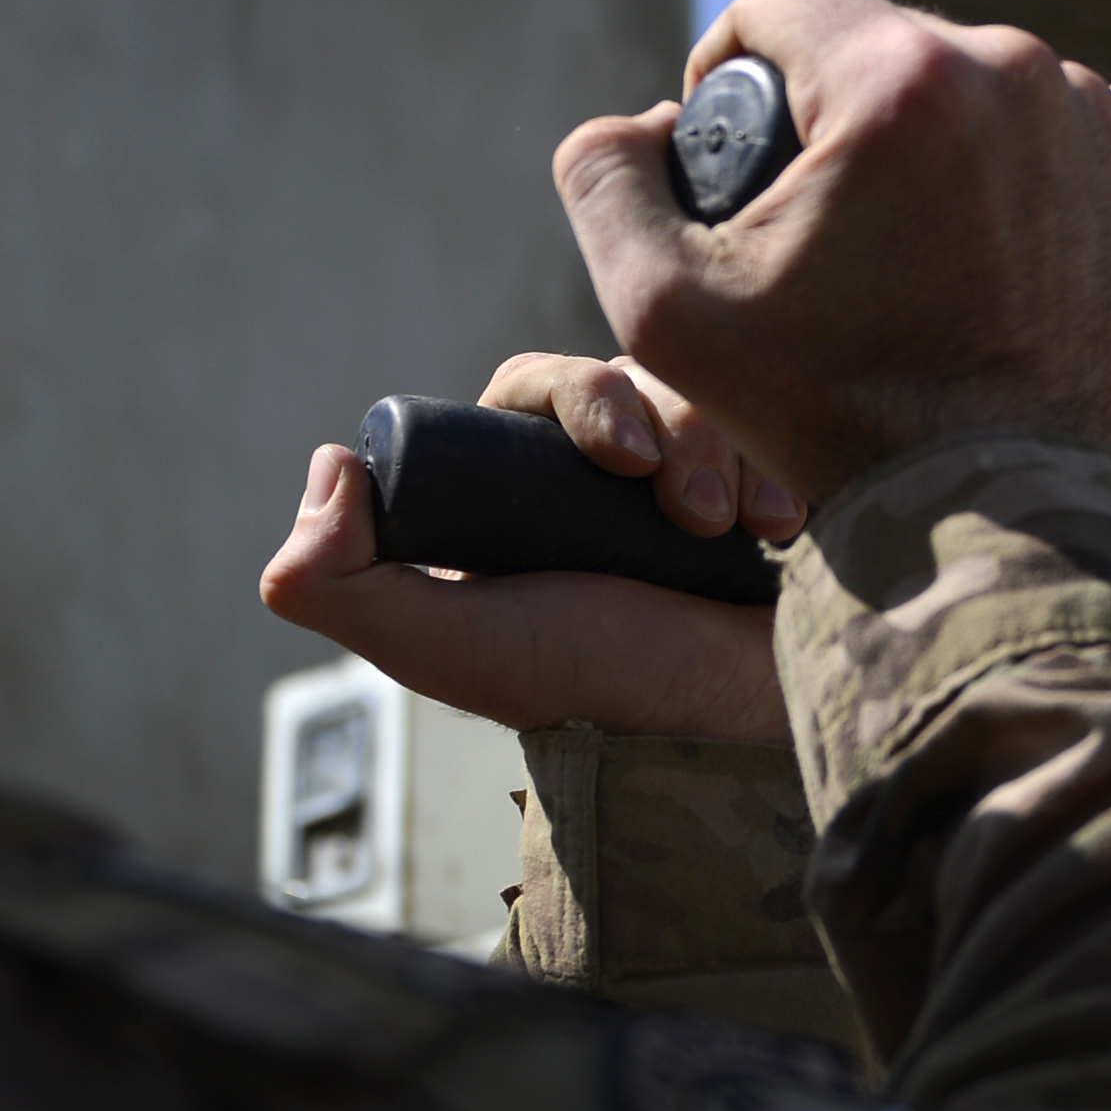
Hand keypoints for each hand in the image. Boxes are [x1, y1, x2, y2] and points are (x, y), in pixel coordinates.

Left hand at [256, 354, 791, 742]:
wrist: (731, 733)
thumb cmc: (590, 692)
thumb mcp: (442, 646)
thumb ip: (337, 581)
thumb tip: (332, 462)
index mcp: (502, 495)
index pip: (531, 386)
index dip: (576, 396)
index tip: (618, 455)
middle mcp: (581, 479)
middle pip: (618, 378)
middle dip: (663, 425)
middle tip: (686, 507)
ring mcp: (668, 479)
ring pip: (690, 394)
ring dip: (716, 452)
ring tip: (729, 531)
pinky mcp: (738, 483)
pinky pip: (754, 423)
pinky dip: (768, 466)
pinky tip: (777, 524)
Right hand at [554, 0, 1110, 505]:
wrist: (1000, 510)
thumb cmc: (834, 417)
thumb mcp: (664, 310)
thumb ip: (606, 180)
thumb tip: (639, 120)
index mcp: (904, 82)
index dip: (730, 60)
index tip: (735, 147)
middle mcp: (1016, 73)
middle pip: (879, 37)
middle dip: (834, 110)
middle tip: (820, 223)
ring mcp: (1095, 117)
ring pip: (964, 79)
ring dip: (922, 138)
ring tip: (903, 249)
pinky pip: (1046, 125)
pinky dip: (1006, 169)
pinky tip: (977, 253)